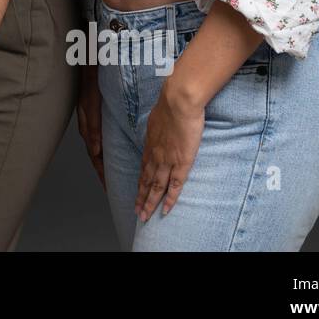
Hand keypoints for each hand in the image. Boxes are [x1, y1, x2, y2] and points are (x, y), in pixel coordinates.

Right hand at [75, 64, 104, 189]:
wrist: (89, 61)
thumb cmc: (90, 80)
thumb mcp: (91, 103)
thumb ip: (92, 125)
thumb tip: (96, 150)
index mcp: (87, 125)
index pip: (95, 156)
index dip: (102, 173)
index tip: (109, 188)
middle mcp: (88, 125)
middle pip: (96, 155)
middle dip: (103, 171)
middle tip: (112, 187)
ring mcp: (91, 120)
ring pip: (98, 147)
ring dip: (104, 161)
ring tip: (112, 173)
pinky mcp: (95, 114)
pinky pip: (100, 136)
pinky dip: (105, 147)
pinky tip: (112, 149)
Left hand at [135, 82, 205, 220]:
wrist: (178, 102)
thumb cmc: (171, 105)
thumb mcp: (158, 117)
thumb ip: (158, 128)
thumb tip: (158, 128)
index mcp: (150, 145)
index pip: (144, 168)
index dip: (140, 182)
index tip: (137, 193)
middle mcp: (155, 155)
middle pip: (146, 181)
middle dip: (141, 198)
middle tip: (136, 213)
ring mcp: (167, 160)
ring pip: (156, 187)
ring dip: (149, 203)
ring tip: (145, 217)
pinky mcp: (181, 162)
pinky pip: (174, 186)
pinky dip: (169, 199)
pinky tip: (165, 210)